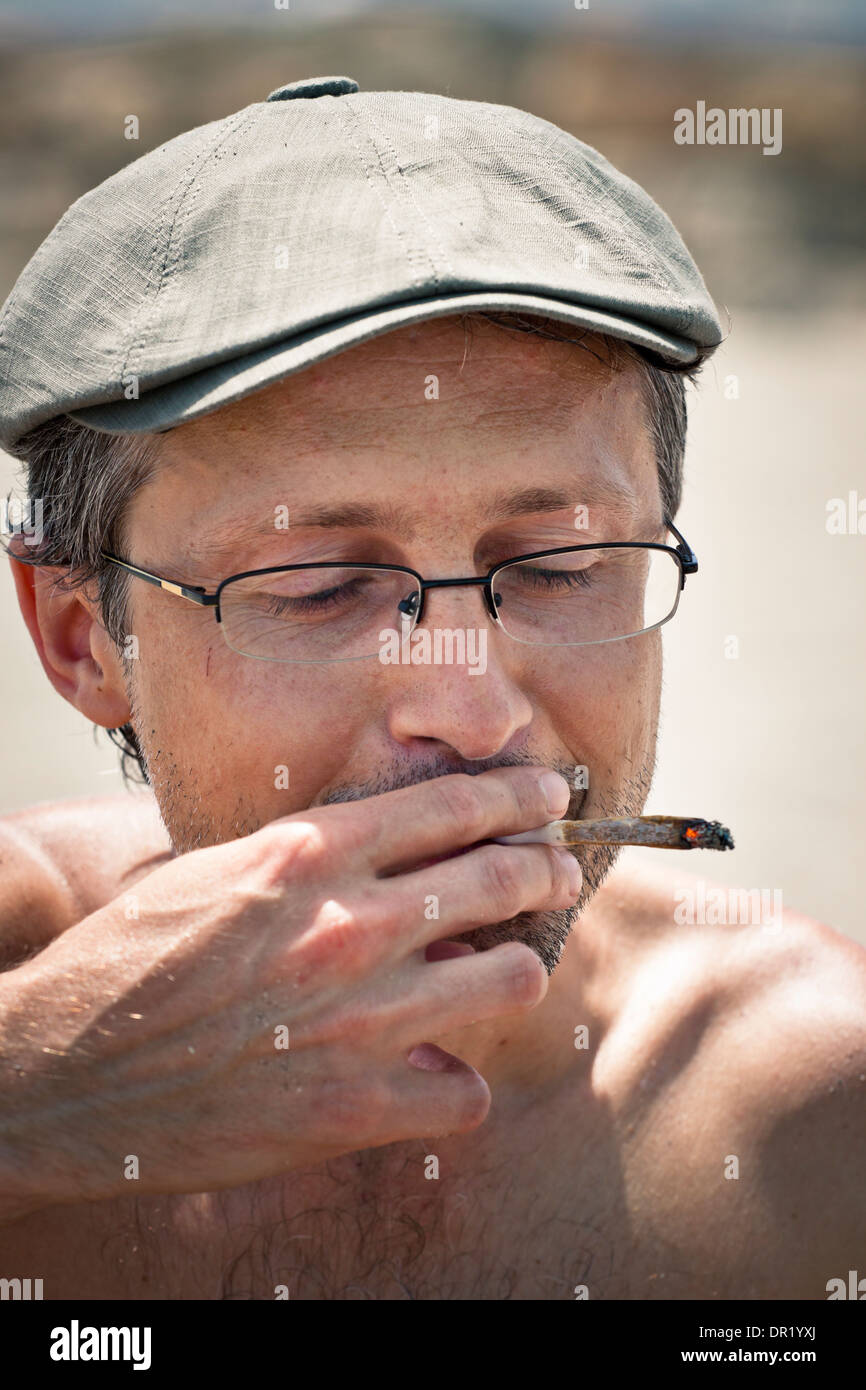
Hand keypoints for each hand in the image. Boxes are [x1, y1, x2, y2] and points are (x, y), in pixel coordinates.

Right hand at [0, 766, 579, 1216]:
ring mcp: (362, 1020)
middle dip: (547, 868)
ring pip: (514, 978)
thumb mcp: (218, 870)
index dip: (517, 794)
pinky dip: (453, 1080)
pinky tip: (428, 1073)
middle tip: (558, 870)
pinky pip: (467, 1089)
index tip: (548, 795)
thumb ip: (314, 857)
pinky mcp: (358, 1109)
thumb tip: (396, 852)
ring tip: (496, 971)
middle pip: (502, 877)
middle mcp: (348, 925)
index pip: (453, 804)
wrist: (67, 1072)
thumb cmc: (133, 958)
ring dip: (512, 971)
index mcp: (309, 855)